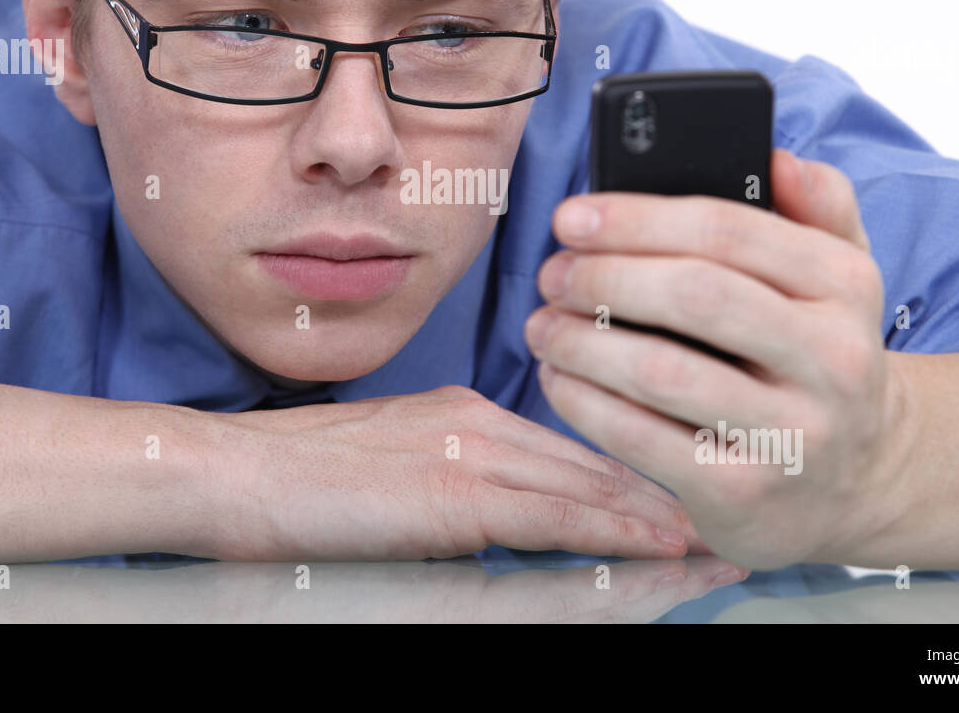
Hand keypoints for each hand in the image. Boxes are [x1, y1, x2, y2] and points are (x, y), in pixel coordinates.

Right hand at [199, 385, 731, 562]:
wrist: (236, 474)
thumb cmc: (298, 477)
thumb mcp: (390, 465)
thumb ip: (451, 482)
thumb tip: (499, 513)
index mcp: (461, 412)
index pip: (566, 445)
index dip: (628, 470)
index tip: (674, 490)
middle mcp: (475, 421)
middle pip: (590, 458)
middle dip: (659, 488)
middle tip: (722, 508)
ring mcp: (467, 454)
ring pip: (586, 484)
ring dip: (655, 513)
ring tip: (711, 535)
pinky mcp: (453, 495)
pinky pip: (555, 516)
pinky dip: (615, 532)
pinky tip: (659, 545)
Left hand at [524, 148, 902, 568]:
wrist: (860, 481)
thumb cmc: (820, 357)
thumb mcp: (842, 276)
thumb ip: (818, 205)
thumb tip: (774, 154)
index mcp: (845, 285)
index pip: (729, 230)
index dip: (637, 218)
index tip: (572, 216)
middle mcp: (832, 359)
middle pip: (694, 295)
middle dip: (605, 276)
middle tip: (553, 273)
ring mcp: (791, 434)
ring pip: (661, 371)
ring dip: (582, 341)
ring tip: (541, 325)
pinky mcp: (743, 493)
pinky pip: (643, 439)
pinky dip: (585, 403)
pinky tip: (559, 378)